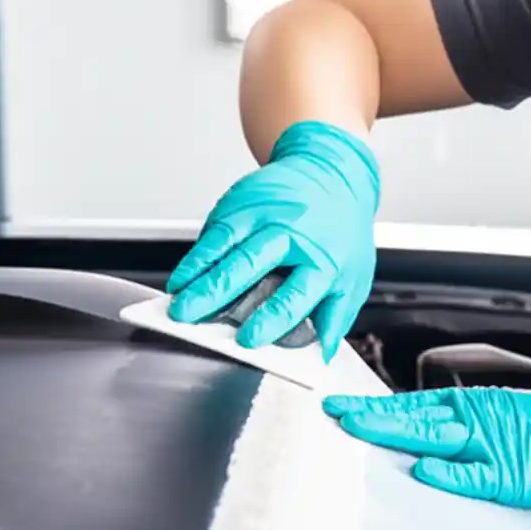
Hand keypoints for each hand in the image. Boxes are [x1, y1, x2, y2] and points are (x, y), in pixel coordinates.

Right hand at [165, 121, 379, 361]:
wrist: (333, 173)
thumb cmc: (340, 231)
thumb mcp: (354, 276)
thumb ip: (335, 317)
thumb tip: (324, 355)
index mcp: (323, 261)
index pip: (294, 295)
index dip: (270, 319)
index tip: (248, 339)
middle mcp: (292, 235)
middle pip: (249, 266)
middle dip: (216, 292)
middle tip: (189, 316)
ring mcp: (264, 215)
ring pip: (225, 245)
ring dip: (197, 274)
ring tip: (177, 298)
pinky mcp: (244, 202)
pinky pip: (215, 230)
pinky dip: (196, 254)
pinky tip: (183, 275)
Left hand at [322, 386, 530, 511]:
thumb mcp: (504, 424)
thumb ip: (464, 436)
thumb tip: (424, 447)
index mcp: (475, 408)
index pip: (414, 408)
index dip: (376, 408)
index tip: (342, 406)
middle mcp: (479, 420)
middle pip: (415, 418)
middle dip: (371, 417)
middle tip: (334, 413)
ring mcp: (494, 445)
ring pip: (435, 436)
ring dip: (396, 431)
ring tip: (358, 428)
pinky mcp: (512, 475)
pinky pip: (475, 476)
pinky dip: (449, 472)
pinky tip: (423, 468)